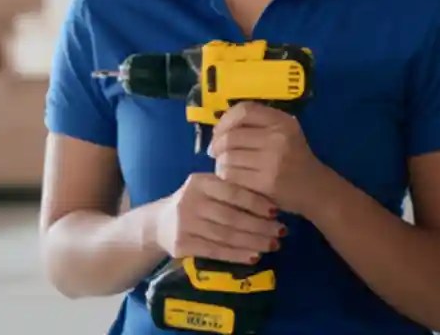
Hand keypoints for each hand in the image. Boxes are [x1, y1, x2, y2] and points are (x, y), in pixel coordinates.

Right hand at [155, 173, 284, 264]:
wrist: (158, 224)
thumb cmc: (193, 203)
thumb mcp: (206, 189)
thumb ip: (230, 190)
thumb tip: (270, 202)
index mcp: (199, 182)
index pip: (233, 192)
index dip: (256, 202)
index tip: (277, 211)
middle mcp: (190, 201)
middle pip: (231, 216)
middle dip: (260, 225)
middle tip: (281, 231)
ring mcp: (184, 224)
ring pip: (226, 236)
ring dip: (253, 242)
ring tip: (273, 245)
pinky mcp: (182, 244)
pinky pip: (215, 251)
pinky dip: (236, 255)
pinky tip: (254, 256)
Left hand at [208, 101, 333, 217]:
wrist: (315, 188)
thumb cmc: (294, 158)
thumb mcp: (284, 132)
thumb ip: (258, 124)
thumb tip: (219, 127)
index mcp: (282, 121)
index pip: (244, 110)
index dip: (225, 120)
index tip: (218, 132)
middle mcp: (278, 137)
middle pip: (231, 136)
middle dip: (217, 145)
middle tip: (215, 152)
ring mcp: (272, 161)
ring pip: (228, 157)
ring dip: (220, 163)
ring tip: (224, 166)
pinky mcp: (266, 182)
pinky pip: (232, 175)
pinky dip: (225, 176)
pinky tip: (230, 178)